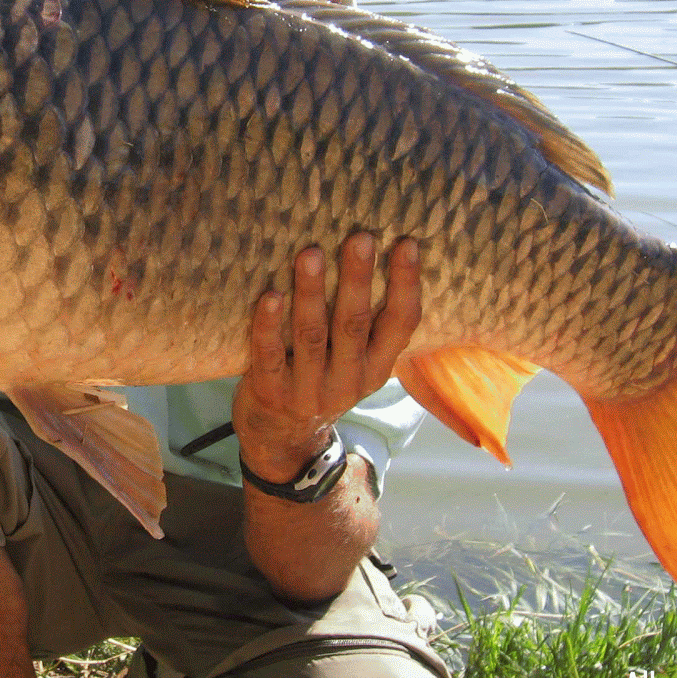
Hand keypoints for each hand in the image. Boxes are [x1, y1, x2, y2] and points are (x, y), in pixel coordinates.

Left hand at [232, 234, 420, 482]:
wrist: (282, 439)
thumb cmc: (320, 380)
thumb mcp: (354, 363)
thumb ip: (364, 325)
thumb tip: (371, 254)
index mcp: (376, 368)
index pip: (401, 324)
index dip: (406, 284)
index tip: (407, 244)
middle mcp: (348, 380)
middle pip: (355, 324)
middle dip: (358, 279)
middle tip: (360, 238)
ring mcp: (309, 390)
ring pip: (313, 336)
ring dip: (311, 293)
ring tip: (311, 254)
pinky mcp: (271, 392)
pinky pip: (270, 354)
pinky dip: (269, 324)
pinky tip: (270, 295)